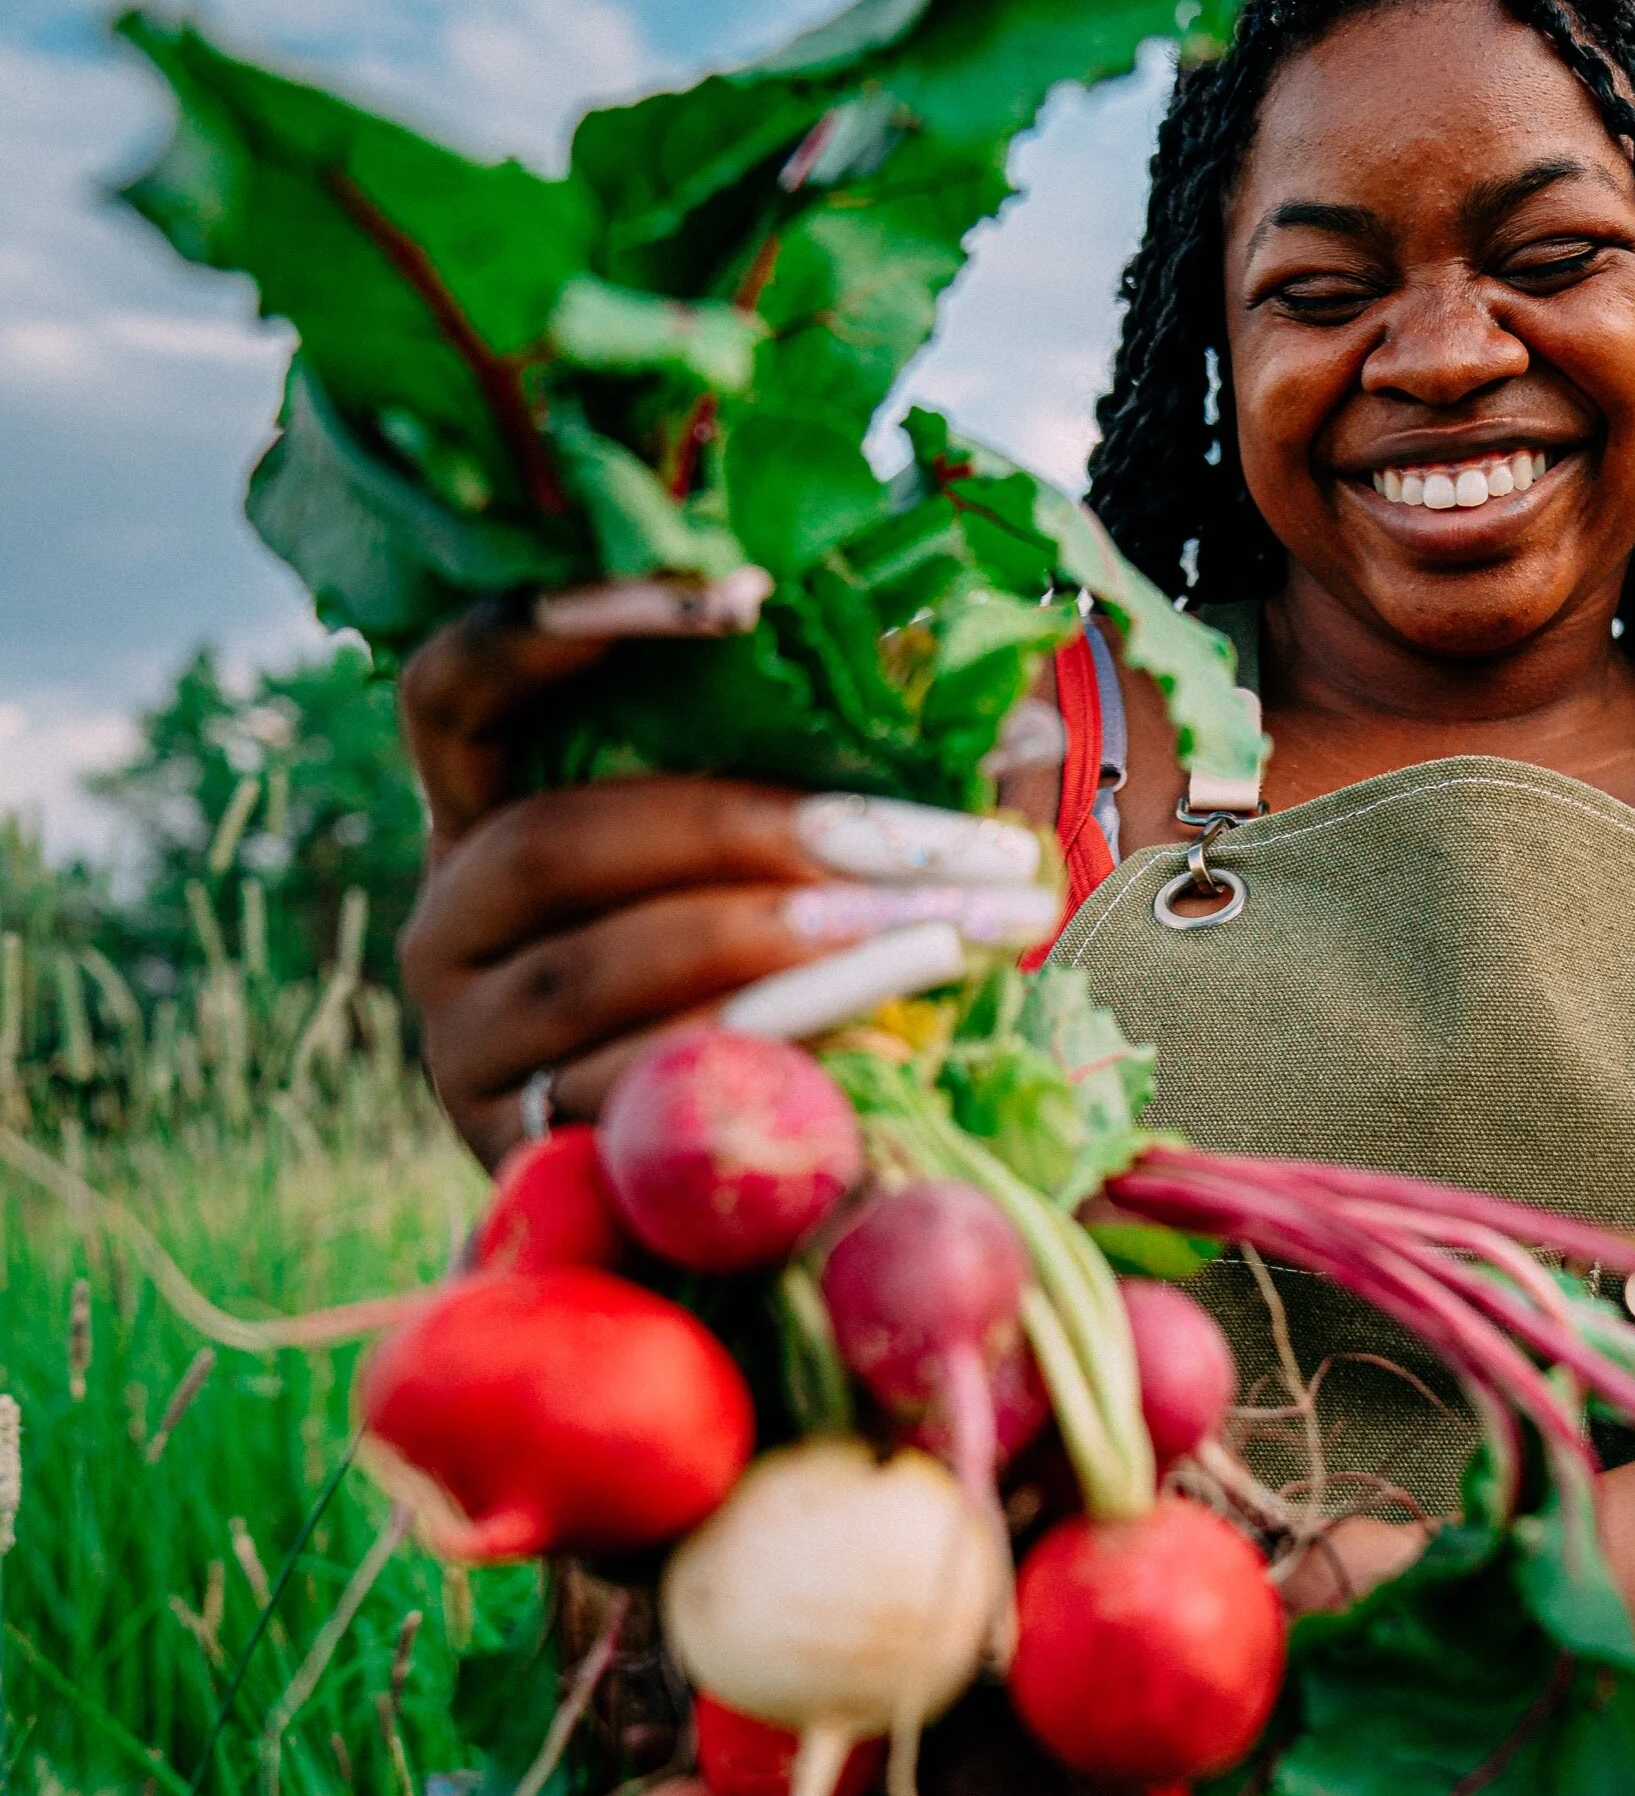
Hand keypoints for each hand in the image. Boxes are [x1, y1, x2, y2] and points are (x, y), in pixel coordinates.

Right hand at [397, 589, 1052, 1163]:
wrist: (693, 1197)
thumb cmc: (748, 991)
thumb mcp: (756, 870)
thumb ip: (832, 778)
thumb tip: (1026, 724)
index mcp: (479, 815)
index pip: (455, 686)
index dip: (566, 625)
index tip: (743, 598)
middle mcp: (447, 922)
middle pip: (565, 838)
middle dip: (762, 829)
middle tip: (935, 841)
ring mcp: (467, 1046)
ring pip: (607, 967)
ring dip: (790, 944)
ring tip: (947, 933)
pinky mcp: (518, 1150)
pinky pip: (641, 1087)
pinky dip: (771, 1049)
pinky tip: (889, 1033)